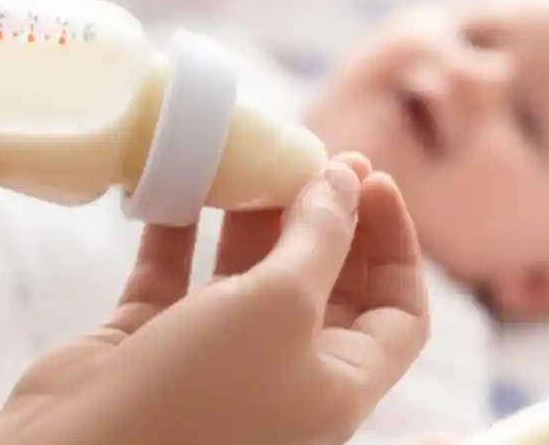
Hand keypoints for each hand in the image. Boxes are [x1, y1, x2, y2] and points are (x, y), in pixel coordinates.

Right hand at [0, 154, 428, 444]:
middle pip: (324, 282)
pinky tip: (174, 176)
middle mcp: (283, 374)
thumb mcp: (281, 307)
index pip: (398, 311)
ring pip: (245, 272)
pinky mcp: (149, 344)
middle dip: (322, 215)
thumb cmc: (198, 396)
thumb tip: (347, 178)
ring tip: (248, 155)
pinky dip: (175, 227)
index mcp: (336, 384)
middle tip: (309, 152)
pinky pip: (172, 274)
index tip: (372, 177)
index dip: (395, 243)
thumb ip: (319, 238)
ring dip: (248, 214)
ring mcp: (213, 360)